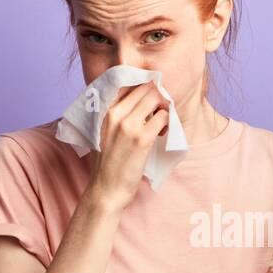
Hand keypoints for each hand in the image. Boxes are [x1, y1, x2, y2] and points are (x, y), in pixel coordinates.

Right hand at [82, 81, 169, 213]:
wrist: (106, 188)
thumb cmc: (108, 162)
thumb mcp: (105, 132)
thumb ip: (117, 114)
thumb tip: (138, 99)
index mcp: (106, 110)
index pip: (130, 84)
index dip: (146, 90)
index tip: (151, 103)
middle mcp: (116, 114)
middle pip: (146, 89)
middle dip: (158, 97)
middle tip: (160, 112)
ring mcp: (129, 125)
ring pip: (156, 99)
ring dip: (164, 109)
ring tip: (160, 124)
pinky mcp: (142, 139)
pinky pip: (163, 118)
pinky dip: (167, 123)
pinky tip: (162, 133)